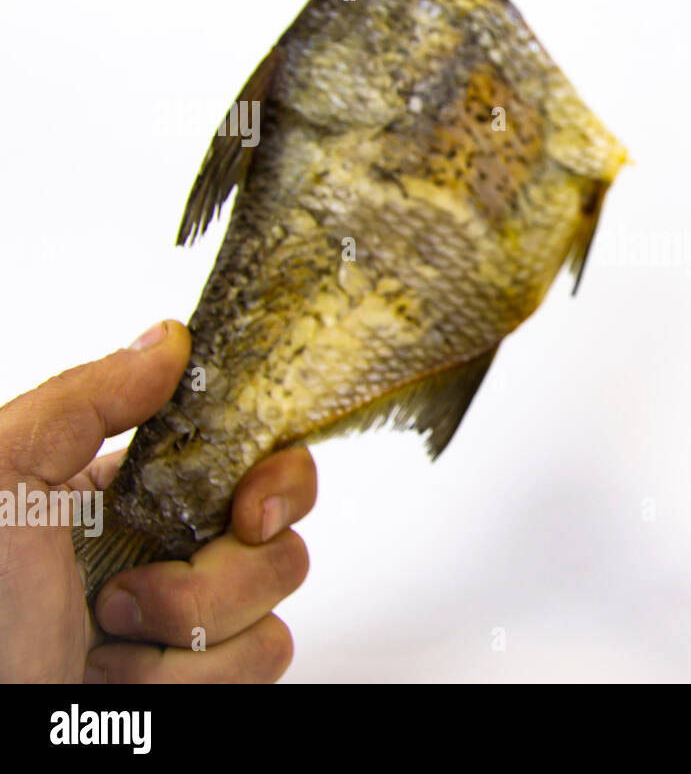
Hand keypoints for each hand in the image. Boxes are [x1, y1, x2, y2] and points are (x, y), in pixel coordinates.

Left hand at [0, 321, 314, 682]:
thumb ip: (82, 401)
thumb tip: (166, 339)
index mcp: (131, 489)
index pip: (250, 453)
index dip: (274, 475)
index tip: (249, 508)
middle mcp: (169, 546)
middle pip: (280, 528)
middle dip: (226, 567)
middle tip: (144, 585)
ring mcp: (187, 616)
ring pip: (275, 599)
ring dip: (191, 628)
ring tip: (107, 639)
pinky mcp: (199, 676)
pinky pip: (260, 660)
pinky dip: (191, 678)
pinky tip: (121, 680)